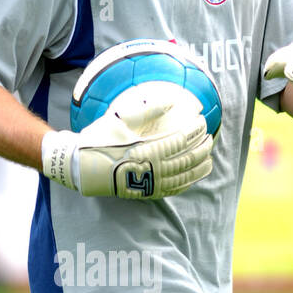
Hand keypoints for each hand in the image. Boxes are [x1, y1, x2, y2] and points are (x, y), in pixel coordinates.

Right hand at [41, 97, 212, 198]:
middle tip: (209, 137)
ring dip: (200, 165)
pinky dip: (188, 181)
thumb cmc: (101, 139)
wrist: (84, 167)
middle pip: (188, 158)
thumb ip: (149, 109)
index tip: (201, 121)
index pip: (181, 139)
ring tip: (209, 157)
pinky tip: (194, 175)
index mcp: (148, 149)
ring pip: (185, 175)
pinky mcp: (148, 193)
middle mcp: (153, 168)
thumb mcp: (121, 119)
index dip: (195, 130)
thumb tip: (172, 99)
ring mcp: (152, 183)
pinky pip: (175, 188)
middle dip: (202, 147)